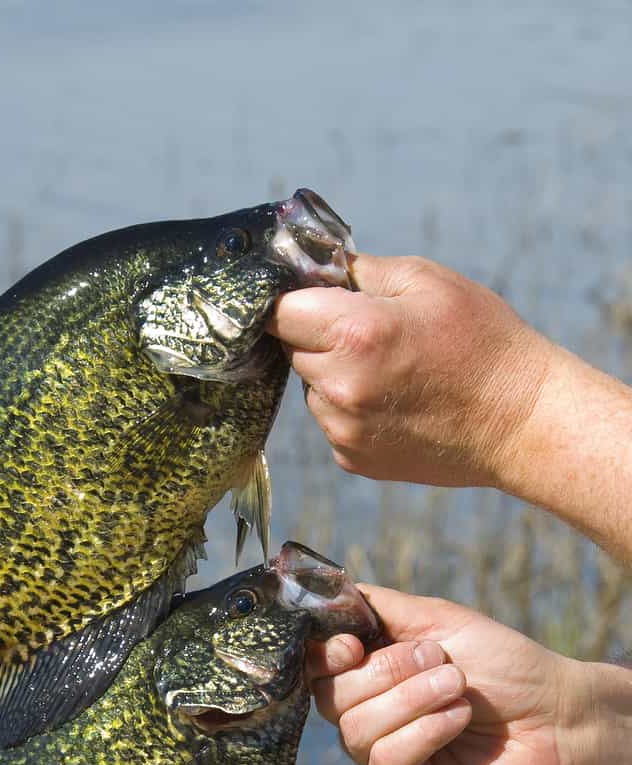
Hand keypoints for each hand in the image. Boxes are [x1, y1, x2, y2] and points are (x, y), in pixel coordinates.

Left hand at [268, 254, 553, 488]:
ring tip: (392, 372)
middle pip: (292, 350)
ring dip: (335, 376)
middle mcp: (340, 388)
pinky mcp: (351, 459)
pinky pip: (332, 422)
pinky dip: (352, 410)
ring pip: (312, 389)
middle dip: (319, 336)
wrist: (520, 421)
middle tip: (371, 334)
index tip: (317, 298)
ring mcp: (343, 430)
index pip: (281, 312)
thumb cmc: (483, 342)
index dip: (295, 300)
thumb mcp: (428, 282)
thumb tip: (319, 269)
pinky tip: (397, 403)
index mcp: (354, 334)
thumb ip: (362, 271)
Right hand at [306, 585, 631, 764]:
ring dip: (413, 702)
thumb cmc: (505, 665)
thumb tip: (328, 592)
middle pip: (332, 697)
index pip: (314, 668)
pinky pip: (384, 763)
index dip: (323, 657)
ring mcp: (380, 752)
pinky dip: (423, 734)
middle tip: (444, 664)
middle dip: (389, 673)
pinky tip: (459, 721)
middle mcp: (366, 711)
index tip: (354, 646)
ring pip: (356, 729)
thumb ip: (378, 607)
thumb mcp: (438, 620)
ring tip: (460, 692)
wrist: (559, 716)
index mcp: (369, 670)